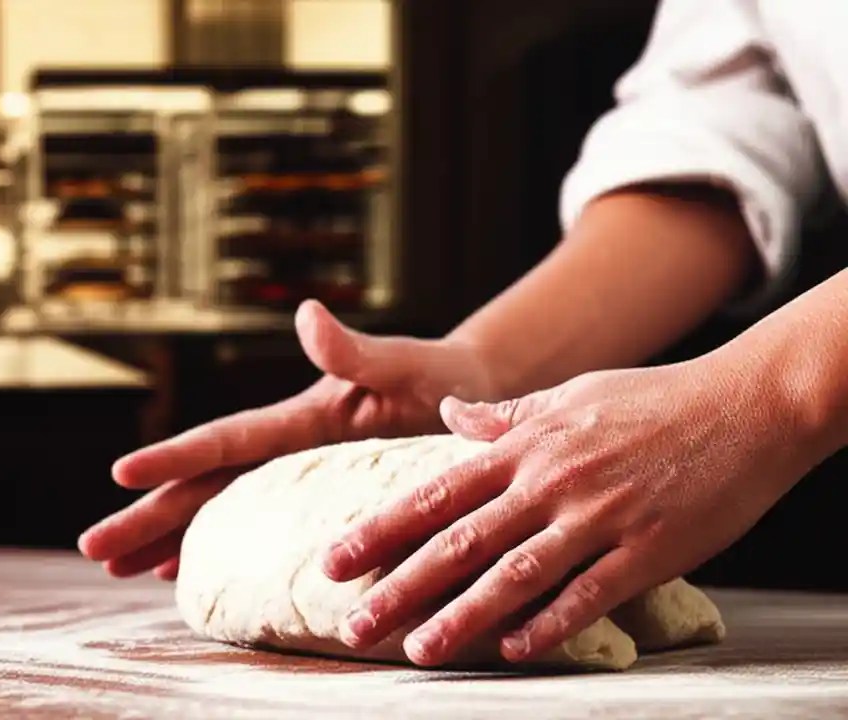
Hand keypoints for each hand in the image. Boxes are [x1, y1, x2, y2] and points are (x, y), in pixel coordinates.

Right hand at [78, 300, 498, 579]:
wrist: (466, 395)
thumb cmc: (440, 379)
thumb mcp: (402, 363)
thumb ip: (353, 348)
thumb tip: (306, 313)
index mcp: (298, 420)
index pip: (225, 442)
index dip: (174, 458)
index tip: (121, 474)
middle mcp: (282, 450)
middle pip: (201, 487)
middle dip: (146, 515)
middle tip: (94, 545)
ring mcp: (289, 477)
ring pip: (212, 511)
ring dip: (163, 537)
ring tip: (115, 566)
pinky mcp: (306, 500)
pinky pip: (246, 530)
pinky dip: (208, 550)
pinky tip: (176, 574)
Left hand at [323, 357, 818, 665]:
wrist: (744, 403)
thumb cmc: (651, 399)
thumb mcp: (569, 395)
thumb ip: (505, 414)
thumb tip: (450, 415)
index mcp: (524, 446)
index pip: (435, 494)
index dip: (380, 530)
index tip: (334, 560)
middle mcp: (549, 483)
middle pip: (458, 542)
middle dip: (400, 586)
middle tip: (352, 624)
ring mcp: (597, 518)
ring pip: (514, 574)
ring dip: (461, 616)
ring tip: (417, 650)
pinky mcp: (648, 550)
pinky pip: (589, 593)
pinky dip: (550, 623)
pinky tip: (513, 650)